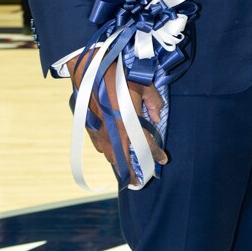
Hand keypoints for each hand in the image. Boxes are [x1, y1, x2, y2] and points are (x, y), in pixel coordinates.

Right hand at [68, 52, 164, 176]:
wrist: (89, 69)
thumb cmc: (118, 75)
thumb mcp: (143, 85)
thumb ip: (153, 103)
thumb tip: (156, 119)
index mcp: (128, 122)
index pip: (146, 144)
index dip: (155, 154)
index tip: (163, 160)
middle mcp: (112, 131)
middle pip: (123, 159)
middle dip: (131, 173)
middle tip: (139, 181)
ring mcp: (98, 130)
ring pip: (109, 155)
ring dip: (118, 164)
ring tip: (126, 170)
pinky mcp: (88, 126)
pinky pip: (98, 146)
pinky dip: (106, 152)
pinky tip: (111, 152)